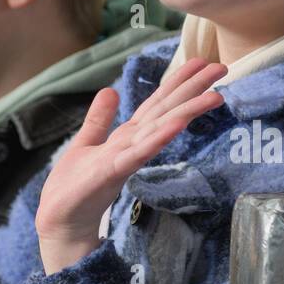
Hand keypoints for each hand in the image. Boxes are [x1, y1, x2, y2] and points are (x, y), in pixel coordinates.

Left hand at [35, 57, 227, 273]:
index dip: (178, 81)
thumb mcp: (85, 144)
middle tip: (222, 68)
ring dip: (186, 112)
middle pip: (167, 110)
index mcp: (127, 136)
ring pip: (161, 129)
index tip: (202, 61)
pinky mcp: (114, 171)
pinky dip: (158, 138)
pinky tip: (176, 124)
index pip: (157, 103)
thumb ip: (99, 119)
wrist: (60, 222)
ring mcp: (127, 157)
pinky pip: (140, 152)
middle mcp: (133, 144)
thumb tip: (110, 89)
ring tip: (213, 95)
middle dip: (194, 90)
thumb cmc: (73, 187)